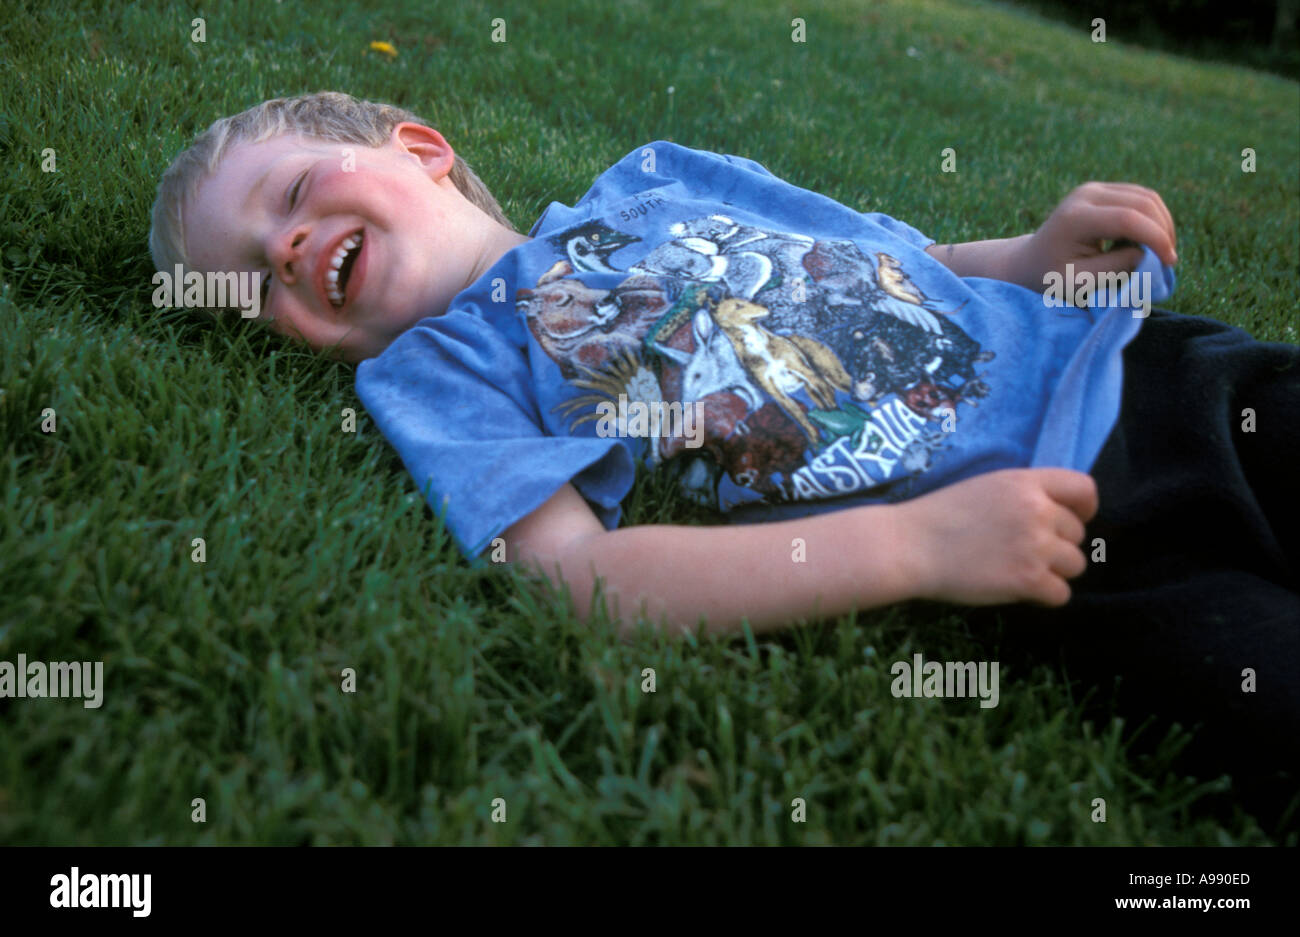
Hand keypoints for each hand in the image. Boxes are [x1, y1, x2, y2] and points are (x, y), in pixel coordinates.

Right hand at [899, 468, 1098, 606]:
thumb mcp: (986, 487)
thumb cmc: (939, 517)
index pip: (1084, 489)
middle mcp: (1038, 511)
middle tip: (1021, 552)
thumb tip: (1055, 516)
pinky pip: (1061, 595)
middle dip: (1057, 545)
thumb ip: (1024, 495)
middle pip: (1078, 534)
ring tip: (1018, 571)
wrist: (909, 545)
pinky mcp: (1028, 580)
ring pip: (1075, 565)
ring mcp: (1036, 546)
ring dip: (1052, 572)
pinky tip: (1017, 590)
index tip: (1071, 521)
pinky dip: (1043, 597)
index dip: (1084, 509)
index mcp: (1026, 483)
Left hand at [1003, 182, 1177, 291]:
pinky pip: (1141, 198)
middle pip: (1143, 202)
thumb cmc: (1050, 279)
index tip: (1169, 263)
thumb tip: (1150, 253)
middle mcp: (1086, 194)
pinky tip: (1149, 242)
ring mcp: (1095, 188)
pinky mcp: (1104, 190)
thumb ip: (1115, 268)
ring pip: (1147, 197)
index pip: (1127, 219)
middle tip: (1168, 262)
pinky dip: (1153, 219)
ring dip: (1162, 224)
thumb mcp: (1080, 283)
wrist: (1029, 262)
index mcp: (1075, 218)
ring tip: (1160, 253)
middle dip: (1163, 231)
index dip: (1155, 238)